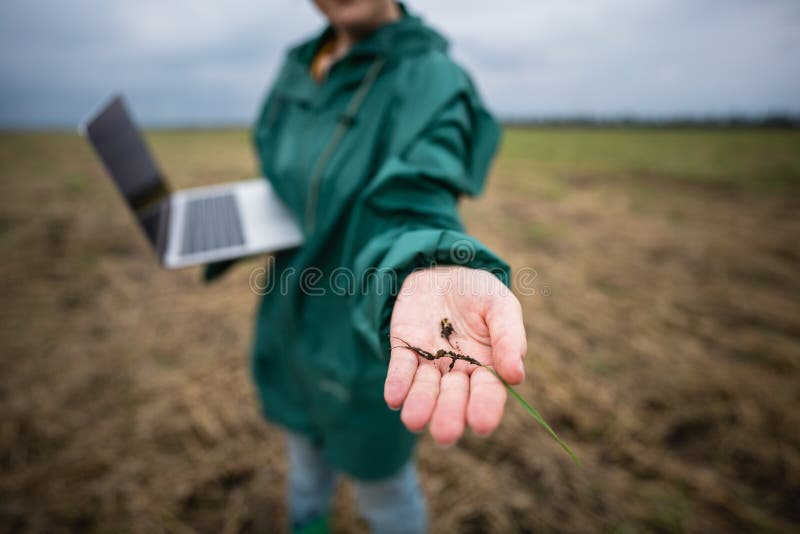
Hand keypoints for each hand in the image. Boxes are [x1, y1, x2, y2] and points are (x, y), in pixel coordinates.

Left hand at [385, 266, 526, 444]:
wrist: (442, 271)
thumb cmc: (479, 292)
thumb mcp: (501, 305)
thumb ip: (509, 337)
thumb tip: (516, 377)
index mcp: (487, 366)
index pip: (488, 393)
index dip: (485, 409)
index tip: (481, 425)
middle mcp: (457, 372)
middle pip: (453, 398)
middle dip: (448, 415)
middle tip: (444, 434)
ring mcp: (429, 363)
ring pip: (424, 390)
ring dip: (420, 405)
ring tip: (414, 421)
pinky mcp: (404, 350)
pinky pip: (400, 370)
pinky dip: (397, 384)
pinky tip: (394, 398)